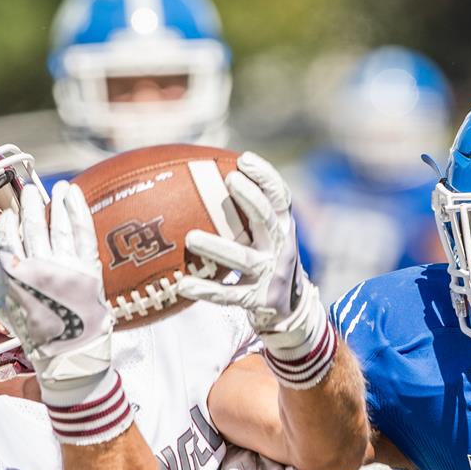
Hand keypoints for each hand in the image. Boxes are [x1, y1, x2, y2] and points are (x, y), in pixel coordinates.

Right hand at [0, 182, 114, 406]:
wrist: (70, 356)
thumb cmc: (38, 335)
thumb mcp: (7, 309)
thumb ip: (2, 279)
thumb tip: (5, 252)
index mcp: (15, 278)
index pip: (7, 239)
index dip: (6, 224)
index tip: (8, 215)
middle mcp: (39, 268)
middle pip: (33, 226)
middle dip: (30, 205)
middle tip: (29, 191)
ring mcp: (66, 267)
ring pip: (58, 225)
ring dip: (55, 202)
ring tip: (55, 188)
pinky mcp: (88, 269)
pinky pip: (83, 232)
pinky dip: (78, 210)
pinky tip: (74, 195)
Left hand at [176, 153, 329, 360]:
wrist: (288, 310)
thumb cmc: (267, 260)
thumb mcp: (266, 236)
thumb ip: (249, 212)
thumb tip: (208, 175)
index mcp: (284, 229)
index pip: (281, 197)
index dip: (266, 176)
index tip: (244, 159)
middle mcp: (281, 249)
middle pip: (266, 220)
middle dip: (251, 199)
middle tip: (230, 181)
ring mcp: (270, 275)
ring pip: (243, 259)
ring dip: (216, 247)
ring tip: (190, 238)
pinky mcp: (257, 300)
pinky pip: (227, 294)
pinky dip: (204, 290)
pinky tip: (182, 285)